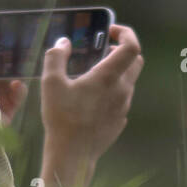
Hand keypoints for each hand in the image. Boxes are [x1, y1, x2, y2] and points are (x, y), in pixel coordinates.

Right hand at [40, 24, 143, 165]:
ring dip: (116, 72)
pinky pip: (121, 99)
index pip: (132, 46)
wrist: (72, 155)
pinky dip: (111, 91)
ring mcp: (123, 107)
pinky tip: (90, 99)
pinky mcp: (119, 121)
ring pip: (129, 81)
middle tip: (101, 51)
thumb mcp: (51, 83)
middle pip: (136, 61)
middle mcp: (122, 90)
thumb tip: (63, 43)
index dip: (125, 33)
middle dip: (122, 50)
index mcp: (108, 77)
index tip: (109, 31)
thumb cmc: (61, 118)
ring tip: (90, 75)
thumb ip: (56, 57)